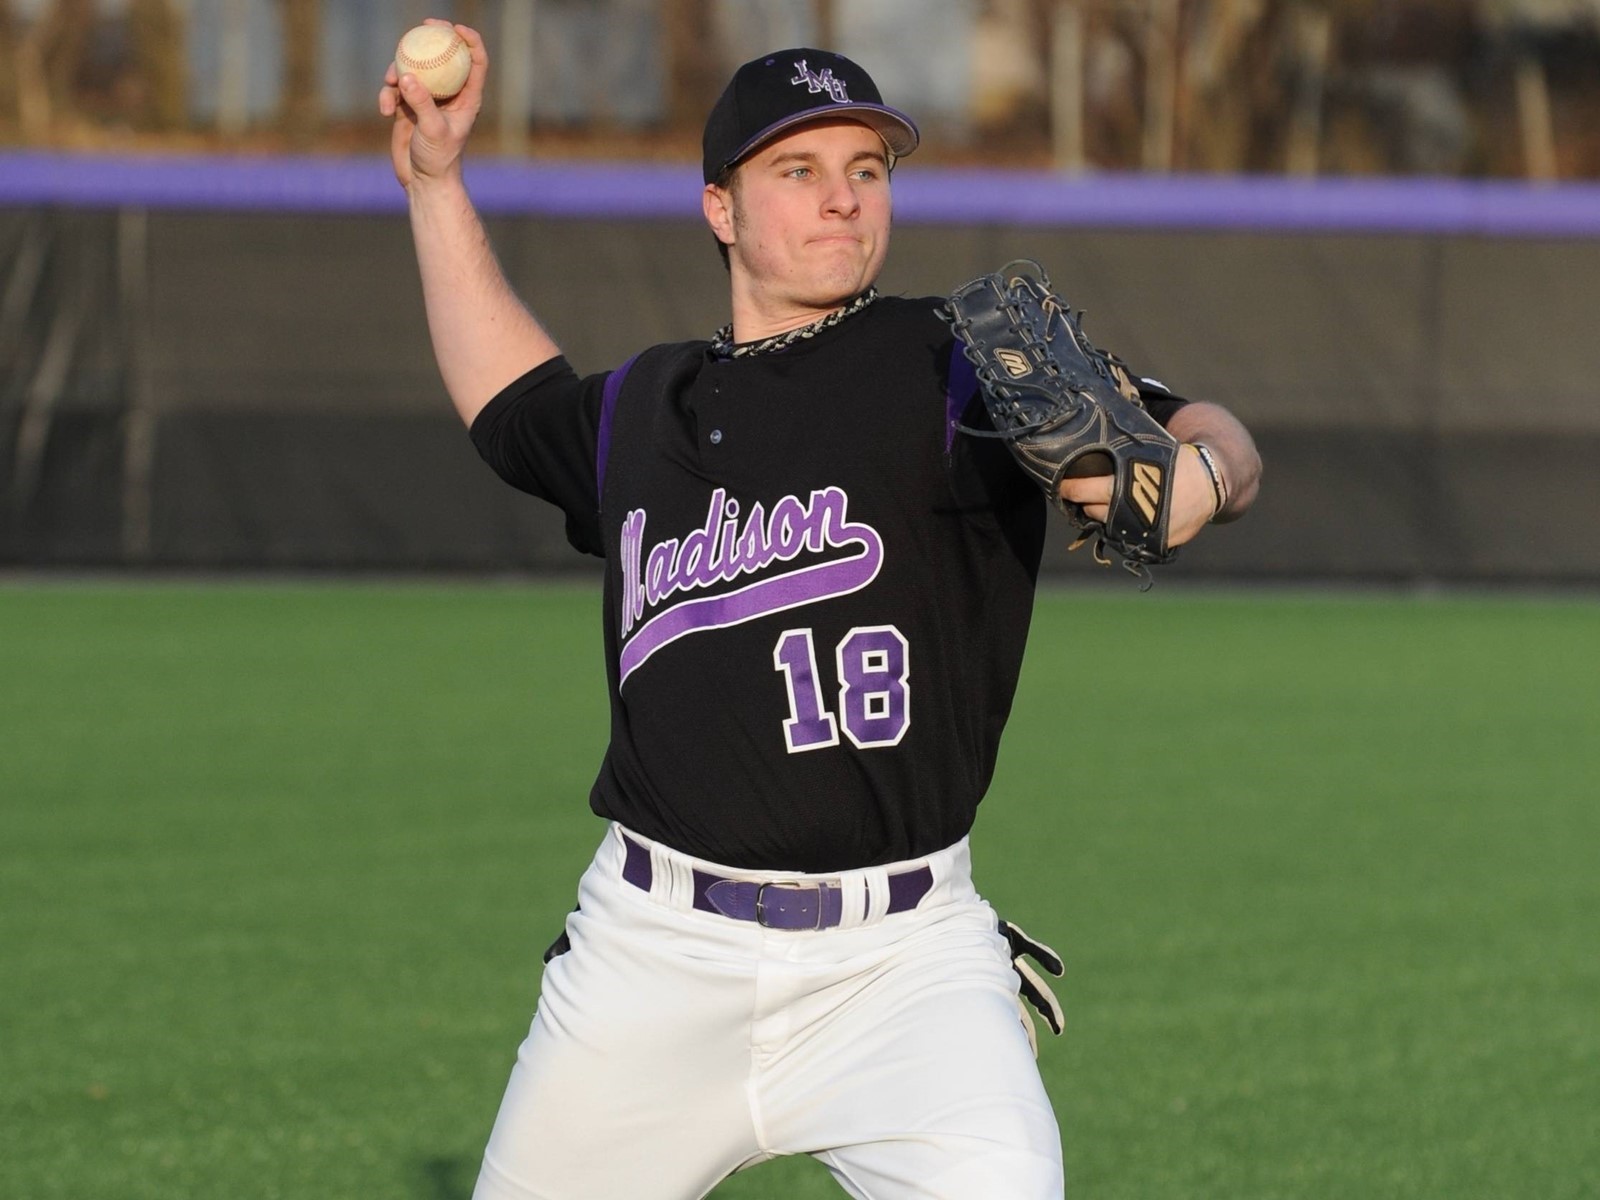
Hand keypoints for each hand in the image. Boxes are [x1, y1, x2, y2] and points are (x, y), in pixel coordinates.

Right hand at [377, 21, 487, 189]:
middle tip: (422, 26)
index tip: (455, 28)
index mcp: (467, 97)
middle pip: (444, 56)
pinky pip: (395, 88)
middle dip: (433, 37)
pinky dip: (387, 94)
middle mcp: (449, 94)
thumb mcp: (433, 130)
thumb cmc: (438, 159)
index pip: (475, 61)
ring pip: (414, 69)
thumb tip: (406, 76)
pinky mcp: (408, 106)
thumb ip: (421, 103)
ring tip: (389, 83)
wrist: (423, 181)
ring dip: (398, 70)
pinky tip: (384, 110)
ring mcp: (428, 99)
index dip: (470, 40)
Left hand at [1056, 443, 1215, 548]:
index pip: (1085, 491)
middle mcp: (1133, 512)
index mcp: (1128, 485)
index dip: (1070, 488)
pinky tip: (1121, 516)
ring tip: (1099, 503)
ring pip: (1108, 527)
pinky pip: (1128, 538)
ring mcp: (1144, 530)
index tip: (1061, 485)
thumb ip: (1124, 446)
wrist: (1211, 481)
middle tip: (1078, 493)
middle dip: (1083, 502)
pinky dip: (1122, 528)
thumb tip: (1100, 414)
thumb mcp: (1150, 447)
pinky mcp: (1156, 543)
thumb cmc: (1177, 459)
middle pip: (1093, 511)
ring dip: (1101, 516)